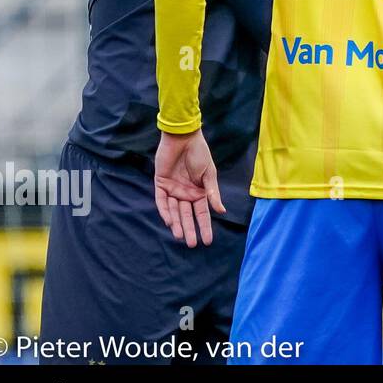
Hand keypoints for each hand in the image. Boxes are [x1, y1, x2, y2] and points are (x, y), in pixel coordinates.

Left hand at [154, 129, 224, 247]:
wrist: (183, 138)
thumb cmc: (199, 153)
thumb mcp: (210, 174)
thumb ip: (213, 193)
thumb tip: (221, 211)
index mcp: (200, 192)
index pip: (202, 213)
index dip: (205, 226)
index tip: (208, 241)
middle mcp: (186, 193)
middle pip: (187, 215)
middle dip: (190, 230)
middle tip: (193, 244)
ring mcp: (173, 190)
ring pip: (174, 211)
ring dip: (177, 223)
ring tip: (180, 236)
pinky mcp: (161, 184)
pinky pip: (162, 201)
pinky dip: (165, 211)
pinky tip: (169, 221)